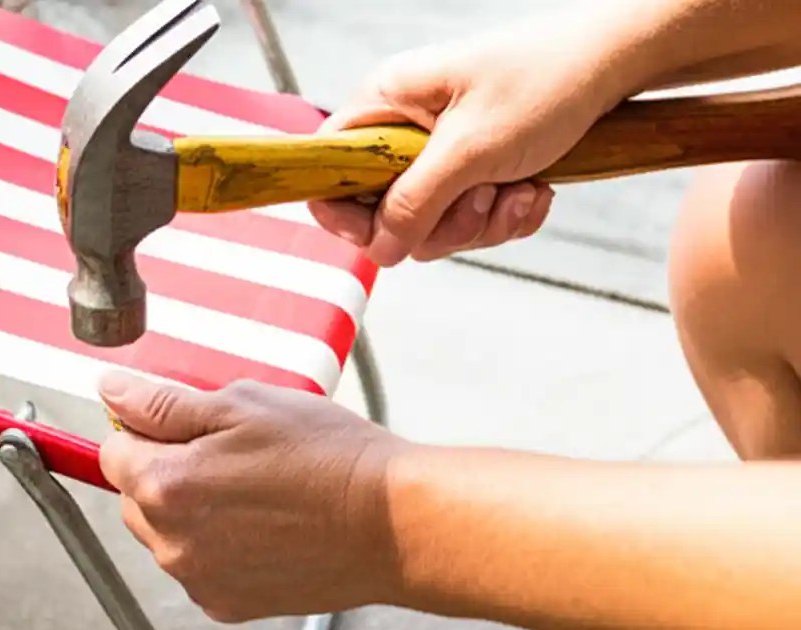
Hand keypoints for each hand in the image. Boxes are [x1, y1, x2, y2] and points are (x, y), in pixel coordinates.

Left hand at [96, 371, 411, 622]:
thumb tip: (113, 393)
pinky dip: (217, 545)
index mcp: (166, 486)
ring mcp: (199, 579)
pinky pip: (199, 565)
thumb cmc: (330, 459)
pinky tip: (263, 523)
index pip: (111, 452)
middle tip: (228, 451)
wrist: (392, 524)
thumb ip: (163, 403)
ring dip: (190, 509)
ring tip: (254, 488)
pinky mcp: (228, 604)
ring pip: (166, 534)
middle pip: (136, 497)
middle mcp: (171, 543)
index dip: (143, 430)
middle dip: (165, 470)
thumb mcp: (244, 404)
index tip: (180, 424)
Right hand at [308, 18, 629, 265]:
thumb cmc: (545, 82)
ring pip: (430, 222)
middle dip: (439, 221)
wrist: (615, 65)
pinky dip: (504, 216)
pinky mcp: (474, 169)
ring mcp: (439, 151)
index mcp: (387, 102)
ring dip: (480, 221)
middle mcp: (405, 127)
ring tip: (517, 190)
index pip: (329, 168)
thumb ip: (414, 203)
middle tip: (481, 198)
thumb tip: (378, 248)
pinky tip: (533, 190)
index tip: (386, 233)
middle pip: (384, 210)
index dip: (345, 211)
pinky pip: (468, 218)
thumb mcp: (471, 149)